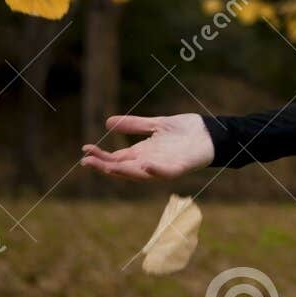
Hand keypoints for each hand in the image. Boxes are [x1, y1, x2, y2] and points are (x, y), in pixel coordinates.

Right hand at [79, 113, 213, 180]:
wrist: (211, 132)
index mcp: (143, 153)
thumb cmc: (186, 130)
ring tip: (108, 166)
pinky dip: (156, 170)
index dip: (100, 156)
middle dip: (105, 166)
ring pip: (140, 174)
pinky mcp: (180, 167)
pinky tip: (145, 165)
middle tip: (87, 161)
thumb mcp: (156, 124)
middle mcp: (150, 162)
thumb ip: (134, 125)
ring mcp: (164, 166)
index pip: (116, 158)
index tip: (84, 150)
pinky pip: (166, 172)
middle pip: (123, 168)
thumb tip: (108, 122)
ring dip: (124, 171)